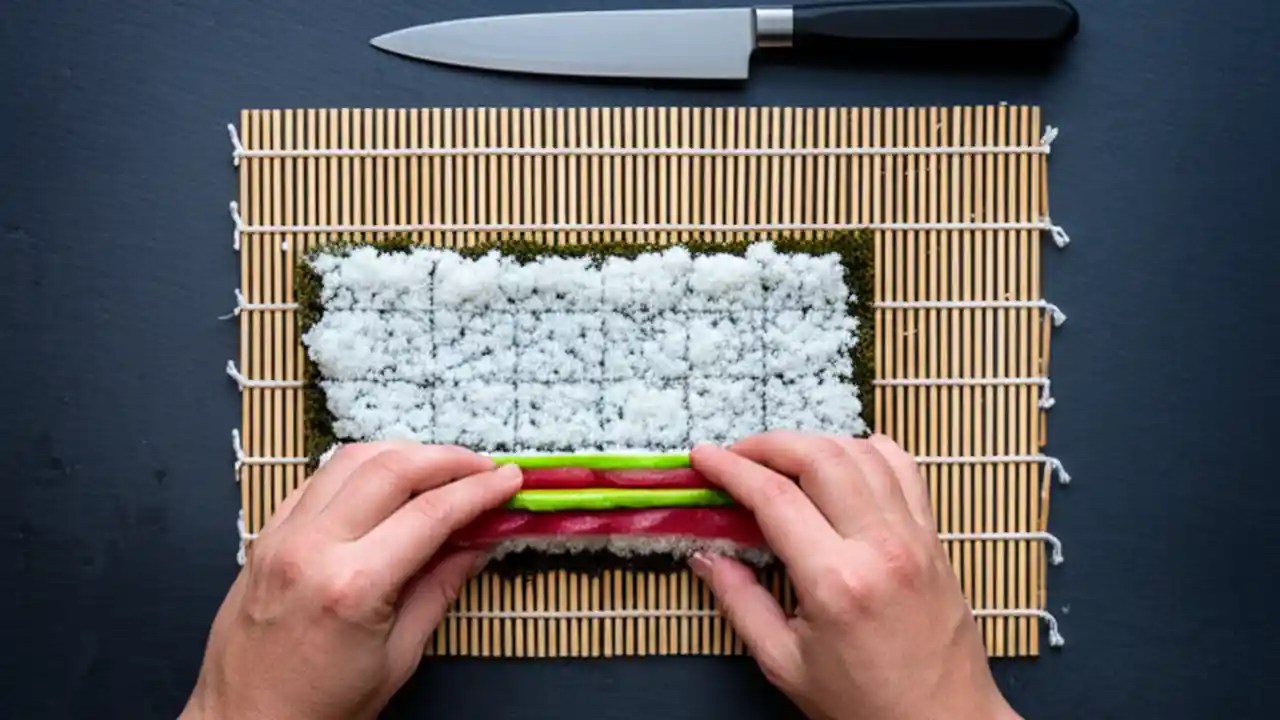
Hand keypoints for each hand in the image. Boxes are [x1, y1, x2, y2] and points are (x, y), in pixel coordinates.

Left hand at [182, 444, 521, 719]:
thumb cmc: (323, 708)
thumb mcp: (399, 657)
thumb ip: (440, 588)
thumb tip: (478, 542)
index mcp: (353, 587)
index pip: (431, 514)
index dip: (478, 490)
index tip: (508, 479)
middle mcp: (312, 549)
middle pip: (391, 469)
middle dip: (446, 459)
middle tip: (482, 468)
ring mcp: (281, 538)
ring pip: (349, 461)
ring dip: (402, 453)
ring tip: (439, 468)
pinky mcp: (264, 537)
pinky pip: (316, 481)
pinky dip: (358, 471)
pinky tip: (384, 484)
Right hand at [689, 432, 1016, 719]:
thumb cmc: (863, 705)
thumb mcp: (785, 663)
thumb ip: (740, 602)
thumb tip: (704, 555)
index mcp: (837, 583)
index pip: (775, 498)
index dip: (731, 469)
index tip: (702, 457)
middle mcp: (880, 547)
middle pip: (821, 457)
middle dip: (769, 444)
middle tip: (736, 454)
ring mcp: (915, 537)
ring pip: (863, 452)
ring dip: (814, 442)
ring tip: (780, 458)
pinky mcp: (934, 538)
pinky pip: (904, 468)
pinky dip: (867, 450)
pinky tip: (841, 460)